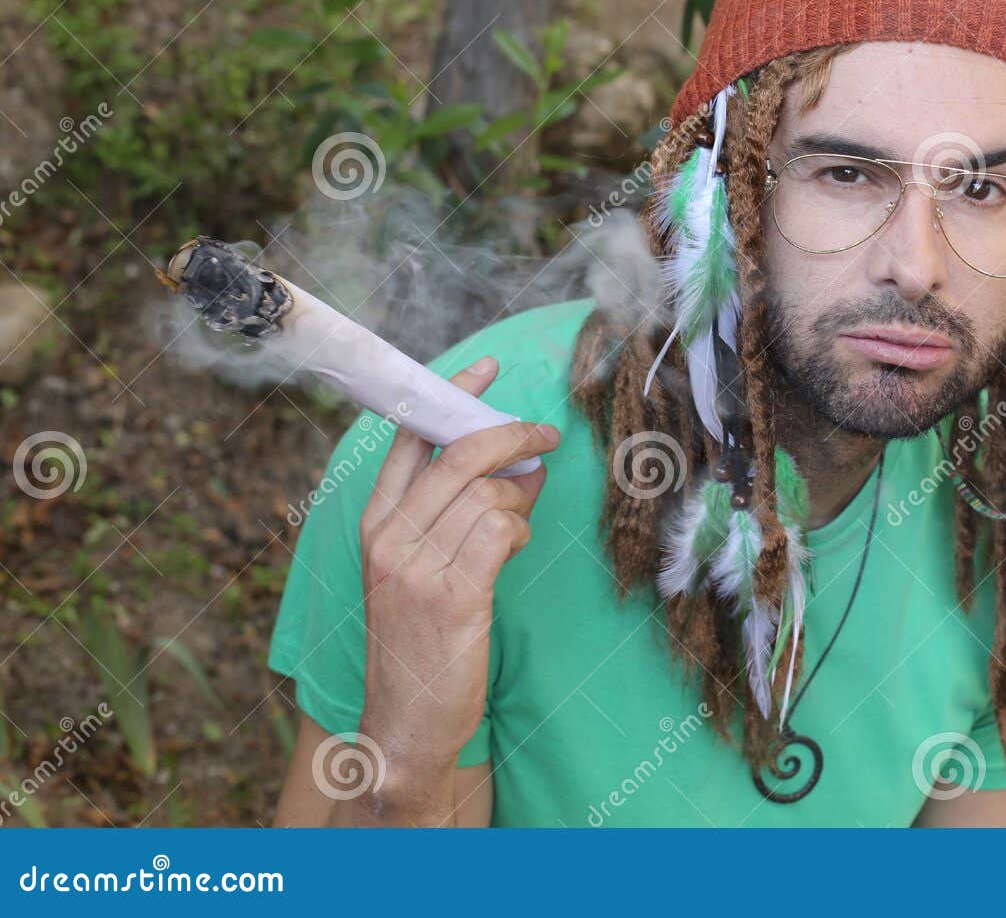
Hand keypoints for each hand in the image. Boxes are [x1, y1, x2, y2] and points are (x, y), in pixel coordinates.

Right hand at [343, 356, 558, 822]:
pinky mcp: (452, 596)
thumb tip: (518, 466)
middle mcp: (389, 539)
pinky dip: (520, 531)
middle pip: (461, 455)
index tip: (487, 368)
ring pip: (489, 492)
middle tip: (546, 436)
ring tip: (522, 520)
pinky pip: (501, 531)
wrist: (406, 722)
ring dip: (522, 498)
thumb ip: (455, 516)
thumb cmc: (421, 643)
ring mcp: (417, 567)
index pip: (411, 439)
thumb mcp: (420, 570)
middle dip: (513, 436)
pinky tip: (514, 549)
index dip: (451, 398)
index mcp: (375, 524)